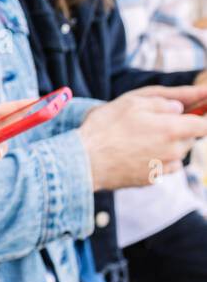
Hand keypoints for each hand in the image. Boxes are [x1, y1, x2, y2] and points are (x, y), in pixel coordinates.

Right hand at [80, 85, 206, 189]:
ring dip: (167, 145)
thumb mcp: (131, 102)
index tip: (196, 113)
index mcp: (172, 129)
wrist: (86, 159)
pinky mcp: (152, 179)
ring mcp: (163, 167)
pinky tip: (136, 153)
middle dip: (179, 130)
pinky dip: (157, 159)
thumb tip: (179, 108)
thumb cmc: (106, 128)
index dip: (201, 118)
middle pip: (189, 139)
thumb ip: (162, 102)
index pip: (203, 125)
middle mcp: (174, 151)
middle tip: (153, 123)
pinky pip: (164, 166)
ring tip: (140, 138)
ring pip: (176, 153)